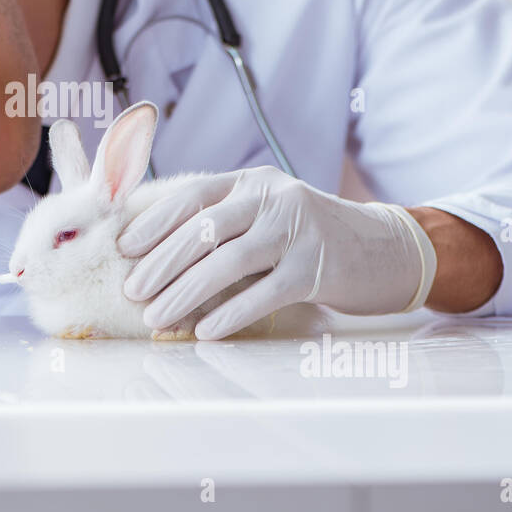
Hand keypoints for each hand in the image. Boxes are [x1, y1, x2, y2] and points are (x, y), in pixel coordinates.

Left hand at [115, 166, 436, 338]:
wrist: (386, 249)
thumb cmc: (310, 238)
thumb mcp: (267, 215)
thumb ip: (224, 224)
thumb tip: (156, 258)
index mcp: (253, 181)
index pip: (193, 195)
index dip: (154, 222)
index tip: (124, 249)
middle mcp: (273, 198)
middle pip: (204, 229)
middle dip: (161, 263)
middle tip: (133, 292)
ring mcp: (297, 231)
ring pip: (228, 261)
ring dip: (185, 292)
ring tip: (157, 317)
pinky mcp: (317, 268)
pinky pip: (264, 293)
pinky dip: (230, 313)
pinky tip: (205, 330)